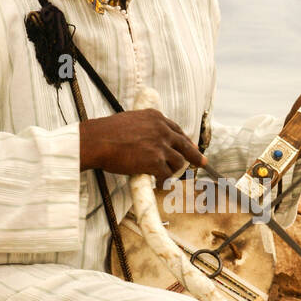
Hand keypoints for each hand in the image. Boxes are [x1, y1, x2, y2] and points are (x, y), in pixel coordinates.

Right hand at [79, 110, 206, 177]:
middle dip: (196, 155)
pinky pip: (166, 174)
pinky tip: (159, 183)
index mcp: (156, 117)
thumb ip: (144, 127)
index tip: (190, 146)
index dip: (184, 140)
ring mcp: (160, 146)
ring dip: (173, 170)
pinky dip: (164, 180)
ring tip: (166, 176)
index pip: (176, 130)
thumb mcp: (131, 120)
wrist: (97, 141)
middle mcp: (162, 129)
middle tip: (203, 162)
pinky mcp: (155, 161)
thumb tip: (149, 137)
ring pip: (178, 162)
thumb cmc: (107, 132)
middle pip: (185, 145)